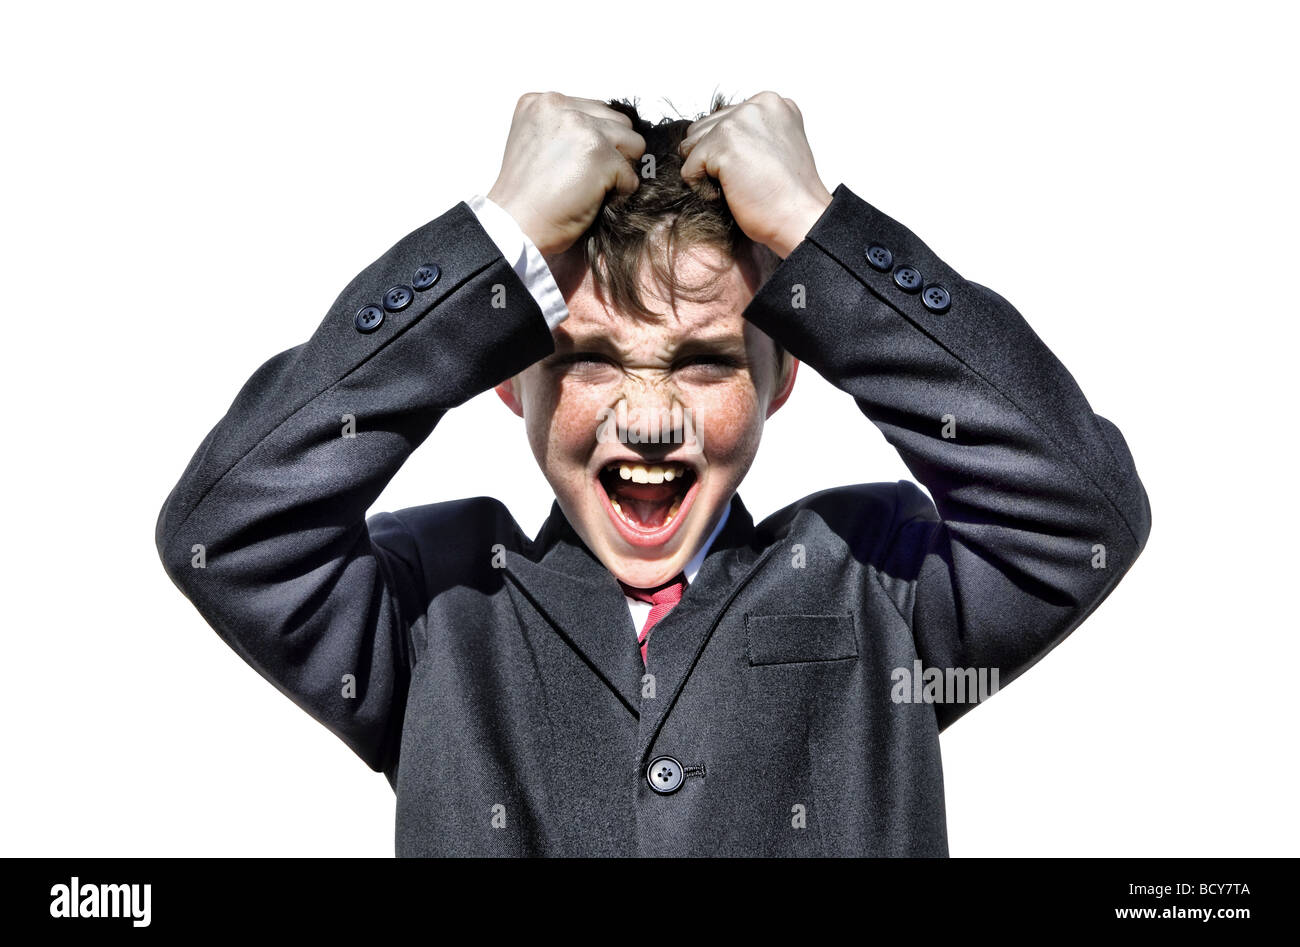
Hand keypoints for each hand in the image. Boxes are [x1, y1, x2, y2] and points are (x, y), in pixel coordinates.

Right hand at [487, 93, 645, 255]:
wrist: (514, 226)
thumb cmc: (525, 197)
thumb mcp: (537, 144)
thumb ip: (565, 129)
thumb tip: (609, 132)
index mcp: (541, 102)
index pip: (595, 110)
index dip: (595, 141)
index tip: (577, 164)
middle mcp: (561, 107)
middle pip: (618, 121)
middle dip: (613, 150)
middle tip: (586, 177)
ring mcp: (583, 128)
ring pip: (633, 143)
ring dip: (619, 169)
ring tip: (590, 186)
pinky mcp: (600, 154)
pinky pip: (631, 175)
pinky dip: (619, 193)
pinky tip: (591, 200)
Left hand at [679, 91, 832, 258]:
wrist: (800, 219)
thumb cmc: (788, 196)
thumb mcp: (774, 148)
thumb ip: (748, 133)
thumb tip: (708, 137)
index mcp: (770, 103)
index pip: (720, 120)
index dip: (727, 153)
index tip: (755, 170)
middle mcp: (755, 105)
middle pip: (700, 129)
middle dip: (712, 160)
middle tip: (747, 181)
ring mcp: (738, 121)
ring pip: (690, 147)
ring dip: (706, 173)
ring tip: (739, 186)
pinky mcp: (723, 143)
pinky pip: (688, 170)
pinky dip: (702, 190)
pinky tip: (734, 194)